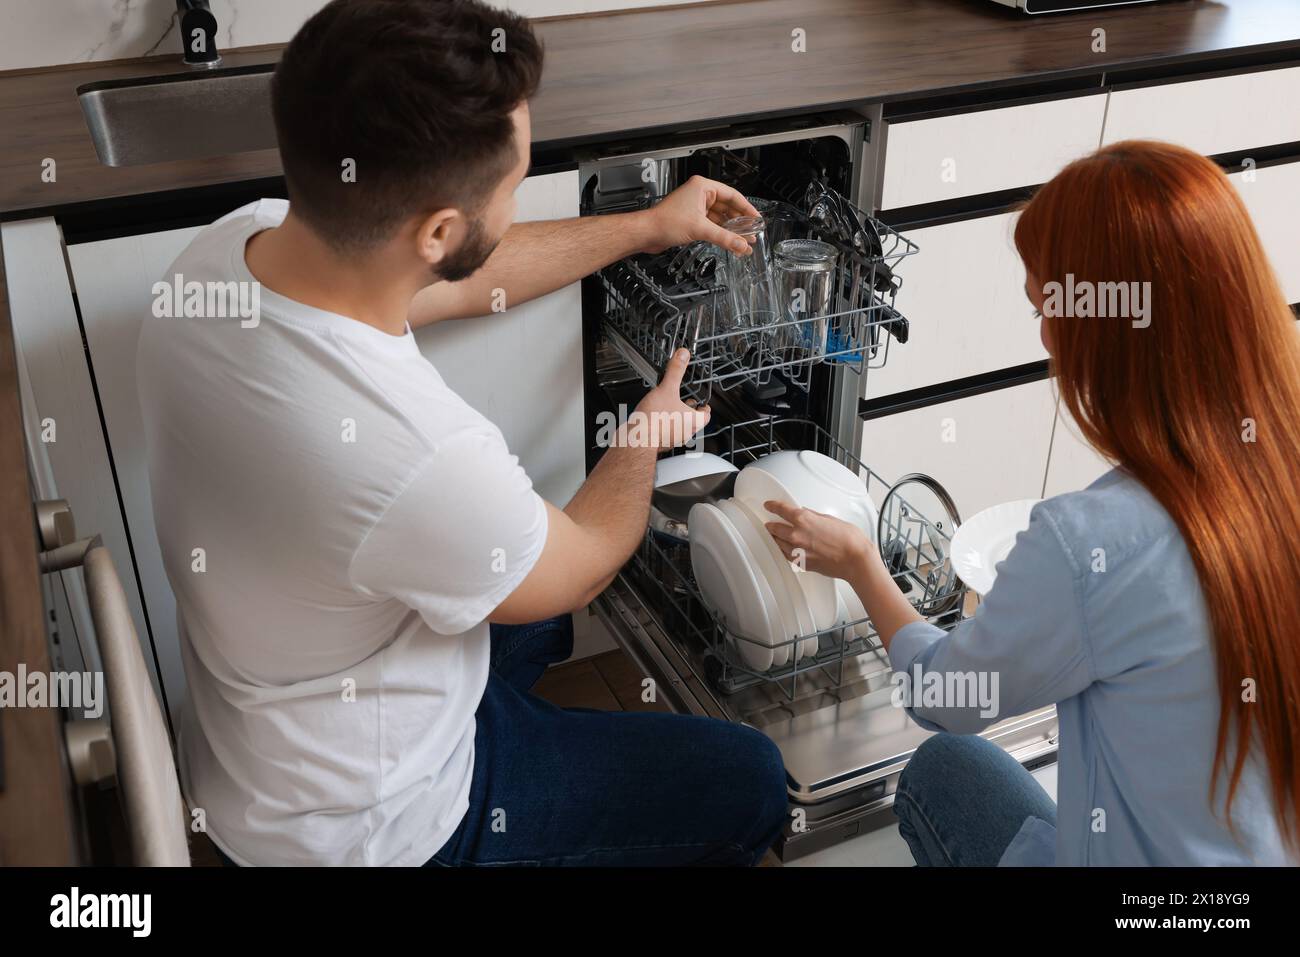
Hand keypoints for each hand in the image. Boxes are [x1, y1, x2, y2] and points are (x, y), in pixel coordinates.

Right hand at [630, 349, 710, 450]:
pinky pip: (666, 433)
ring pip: (679, 427)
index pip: (706, 415)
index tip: (701, 401)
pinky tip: (655, 417)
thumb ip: (675, 371)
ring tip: (668, 407)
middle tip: (683, 401)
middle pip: (693, 421)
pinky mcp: (661, 443)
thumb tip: (682, 355)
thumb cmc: (654, 420)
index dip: (704, 406)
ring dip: (676, 418)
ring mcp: (673, 440)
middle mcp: (686, 433)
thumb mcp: (666, 388)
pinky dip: (663, 425)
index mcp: (693, 421)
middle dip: (688, 410)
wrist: (636, 439)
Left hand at [638, 176, 758, 255]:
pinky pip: (712, 224)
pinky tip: (729, 241)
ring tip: (743, 240)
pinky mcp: (692, 219)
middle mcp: (699, 194)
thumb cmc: (664, 221)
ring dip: (730, 229)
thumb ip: (725, 238)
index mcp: (702, 187)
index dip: (746, 208)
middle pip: (727, 207)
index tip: (756, 218)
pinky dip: (720, 233)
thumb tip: (742, 245)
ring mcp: (695, 207)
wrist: (647, 233)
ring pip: (720, 217)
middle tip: (752, 232)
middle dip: (739, 221)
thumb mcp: (700, 229)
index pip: (732, 195)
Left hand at [763, 500, 877, 579]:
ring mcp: (797, 551)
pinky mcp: (800, 563)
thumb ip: (813, 516)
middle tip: (770, 523)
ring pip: (777, 543)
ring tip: (777, 536)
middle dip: (771, 525)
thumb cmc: (848, 539)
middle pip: (774, 528)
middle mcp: (796, 535)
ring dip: (776, 538)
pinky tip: (786, 548)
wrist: (855, 560)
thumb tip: (806, 514)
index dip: (772, 506)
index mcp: (803, 519)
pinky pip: (785, 555)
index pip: (780, 510)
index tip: (769, 505)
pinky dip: (783, 550)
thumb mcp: (829, 519)